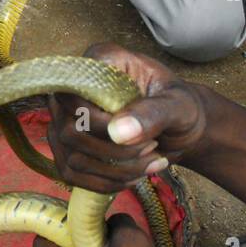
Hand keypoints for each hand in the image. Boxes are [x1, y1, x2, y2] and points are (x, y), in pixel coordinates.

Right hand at [46, 42, 209, 194]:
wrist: (180, 128)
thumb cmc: (180, 107)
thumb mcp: (178, 105)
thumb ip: (152, 113)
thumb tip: (119, 132)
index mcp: (97, 63)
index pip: (70, 94)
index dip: (97, 120)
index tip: (139, 134)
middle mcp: (72, 92)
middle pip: (69, 131)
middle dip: (115, 151)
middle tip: (152, 148)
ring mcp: (65, 122)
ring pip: (73, 158)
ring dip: (116, 170)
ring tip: (150, 162)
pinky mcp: (68, 150)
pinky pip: (73, 175)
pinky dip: (106, 182)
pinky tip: (134, 176)